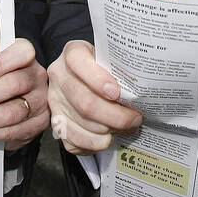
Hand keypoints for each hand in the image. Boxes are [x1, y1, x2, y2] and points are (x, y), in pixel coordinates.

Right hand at [46, 40, 141, 154]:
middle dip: (115, 115)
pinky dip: (94, 144)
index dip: (97, 79)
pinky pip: (73, 140)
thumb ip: (120, 70)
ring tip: (126, 128)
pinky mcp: (55, 121)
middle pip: (85, 101)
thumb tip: (142, 95)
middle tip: (135, 118)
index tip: (117, 93)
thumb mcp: (110, 59)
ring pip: (81, 123)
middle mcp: (58, 76)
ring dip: (108, 130)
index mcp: (72, 53)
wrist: (84, 78)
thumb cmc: (104, 68)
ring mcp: (54, 100)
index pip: (77, 61)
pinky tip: (107, 138)